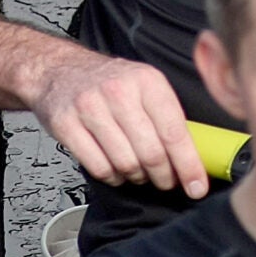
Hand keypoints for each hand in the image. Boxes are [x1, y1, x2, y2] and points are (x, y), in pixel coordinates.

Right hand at [28, 47, 210, 195]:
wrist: (59, 70)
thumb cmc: (108, 82)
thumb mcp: (144, 85)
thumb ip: (167, 116)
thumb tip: (195, 158)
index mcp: (146, 80)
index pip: (174, 131)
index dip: (188, 165)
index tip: (196, 187)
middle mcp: (119, 91)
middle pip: (151, 153)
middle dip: (163, 176)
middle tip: (165, 181)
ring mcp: (90, 107)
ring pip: (126, 164)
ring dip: (137, 177)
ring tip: (138, 171)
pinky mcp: (67, 124)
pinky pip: (99, 168)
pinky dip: (112, 177)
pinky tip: (115, 168)